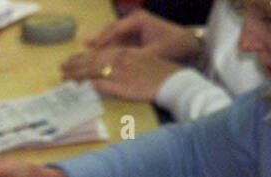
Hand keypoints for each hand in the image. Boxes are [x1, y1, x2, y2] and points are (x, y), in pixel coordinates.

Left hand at [62, 45, 181, 100]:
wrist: (172, 81)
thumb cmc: (159, 73)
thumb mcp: (141, 61)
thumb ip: (125, 62)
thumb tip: (113, 69)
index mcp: (124, 52)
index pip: (99, 52)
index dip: (84, 56)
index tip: (72, 60)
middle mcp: (120, 59)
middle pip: (93, 60)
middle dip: (75, 64)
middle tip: (62, 68)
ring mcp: (120, 73)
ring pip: (94, 70)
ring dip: (78, 73)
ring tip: (65, 77)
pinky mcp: (123, 86)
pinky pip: (103, 84)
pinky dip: (91, 85)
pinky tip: (81, 87)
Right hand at [85, 10, 200, 59]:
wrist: (189, 45)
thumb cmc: (175, 46)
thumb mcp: (156, 52)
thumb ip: (138, 56)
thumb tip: (120, 63)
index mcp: (138, 20)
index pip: (115, 29)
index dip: (103, 40)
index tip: (91, 49)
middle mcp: (133, 22)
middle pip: (110, 31)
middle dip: (96, 42)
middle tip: (81, 49)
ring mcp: (134, 29)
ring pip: (112, 37)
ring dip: (99, 46)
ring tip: (84, 52)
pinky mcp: (135, 38)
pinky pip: (117, 43)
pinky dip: (108, 50)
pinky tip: (98, 56)